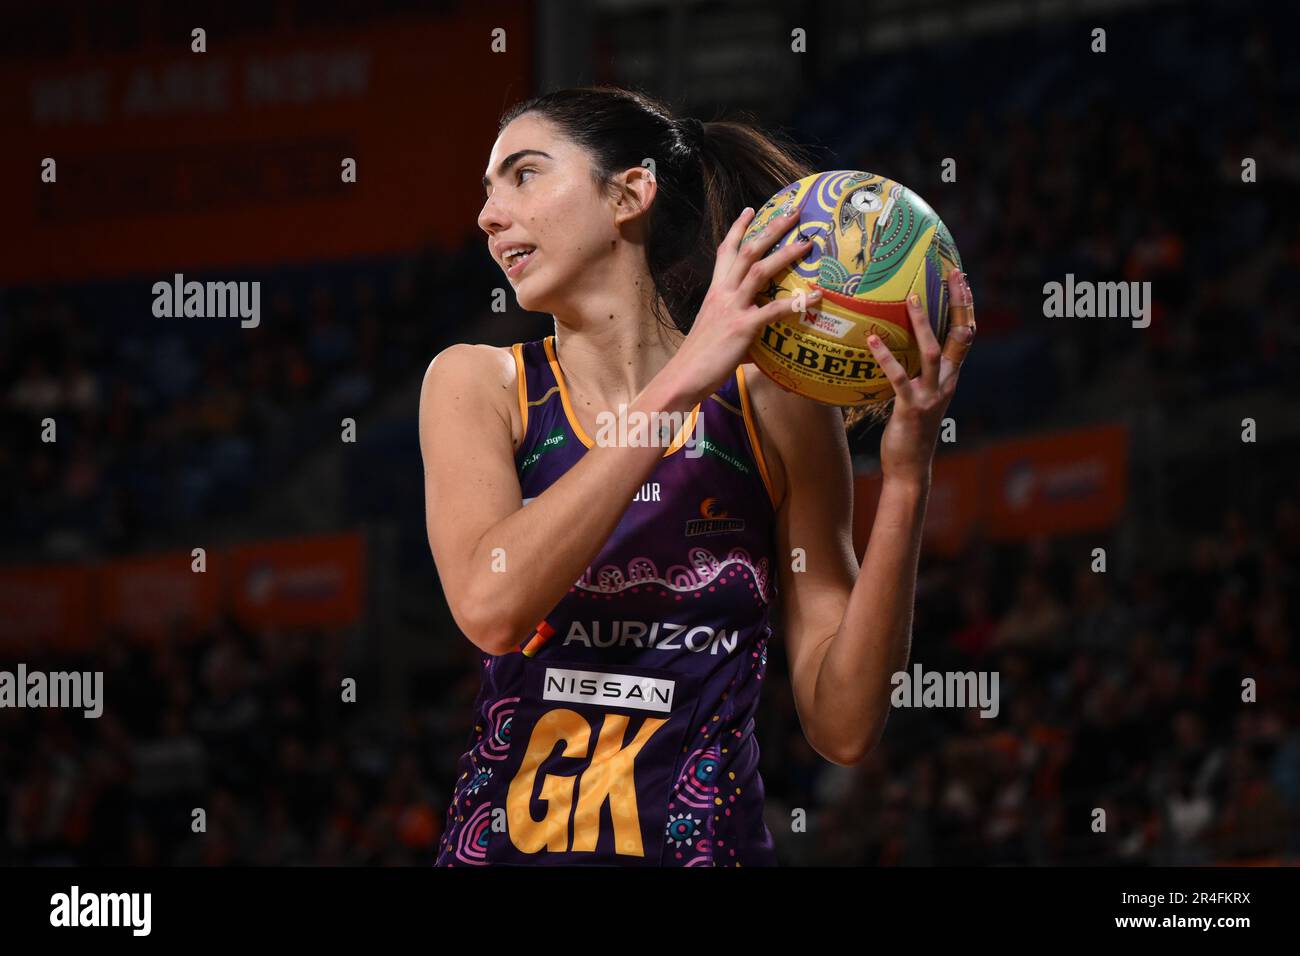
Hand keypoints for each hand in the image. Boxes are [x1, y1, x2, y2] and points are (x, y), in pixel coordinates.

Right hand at [661, 206, 820, 405]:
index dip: (738, 229)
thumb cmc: (699, 358)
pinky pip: (774, 310)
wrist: (683, 376)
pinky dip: (797, 302)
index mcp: (715, 291)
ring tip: (807, 243)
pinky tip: (817, 297)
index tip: (751, 209)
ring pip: (760, 271)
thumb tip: (755, 325)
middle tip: (793, 213)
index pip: (726, 251)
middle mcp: (723, 293)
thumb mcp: (715, 329)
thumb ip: (735, 320)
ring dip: (785, 254)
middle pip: (748, 251)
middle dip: (771, 229)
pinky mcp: (743, 327)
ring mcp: (732, 308)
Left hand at [866, 269, 975, 485]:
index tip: (961, 278)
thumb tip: (900, 346)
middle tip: (952, 275)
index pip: (965, 335)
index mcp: (950, 378)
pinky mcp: (910, 407)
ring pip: (931, 352)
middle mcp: (946, 383)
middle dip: (958, 304)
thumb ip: (917, 373)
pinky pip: (898, 377)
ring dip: (923, 323)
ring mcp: (931, 395)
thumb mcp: (920, 397)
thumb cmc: (910, 431)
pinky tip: (872, 340)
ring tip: (911, 298)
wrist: (910, 468)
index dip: (966, 306)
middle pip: (959, 336)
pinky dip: (886, 357)